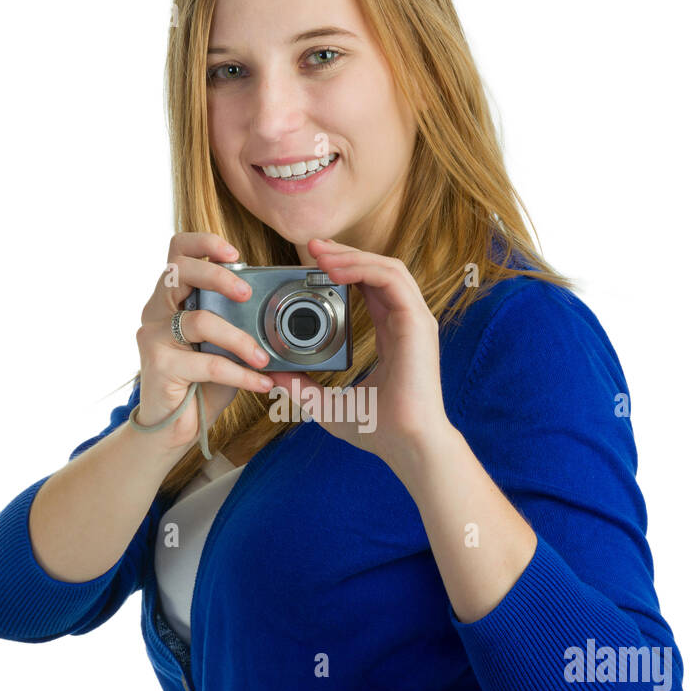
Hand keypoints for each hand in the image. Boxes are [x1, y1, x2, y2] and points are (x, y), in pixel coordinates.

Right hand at [134, 232, 275, 448]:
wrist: (173, 425)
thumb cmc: (201, 381)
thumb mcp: (222, 344)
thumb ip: (236, 322)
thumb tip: (280, 309)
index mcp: (171, 297)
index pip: (178, 250)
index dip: (204, 242)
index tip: (235, 254)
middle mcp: (156, 310)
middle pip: (180, 271)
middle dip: (219, 276)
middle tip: (247, 294)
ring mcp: (154, 336)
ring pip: (200, 321)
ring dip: (239, 339)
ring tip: (263, 358)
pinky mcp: (158, 364)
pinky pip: (208, 363)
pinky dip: (241, 373)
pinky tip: (261, 382)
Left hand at [269, 237, 451, 471]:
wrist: (405, 443)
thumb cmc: (377, 429)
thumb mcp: (327, 405)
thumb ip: (302, 388)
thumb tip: (272, 376)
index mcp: (391, 335)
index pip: (370, 287)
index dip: (343, 270)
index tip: (313, 265)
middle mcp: (406, 322)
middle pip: (377, 270)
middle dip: (344, 254)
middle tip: (311, 247)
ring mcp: (415, 320)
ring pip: (386, 268)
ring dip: (351, 256)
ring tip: (319, 254)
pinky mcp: (418, 321)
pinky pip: (392, 279)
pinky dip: (364, 268)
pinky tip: (337, 271)